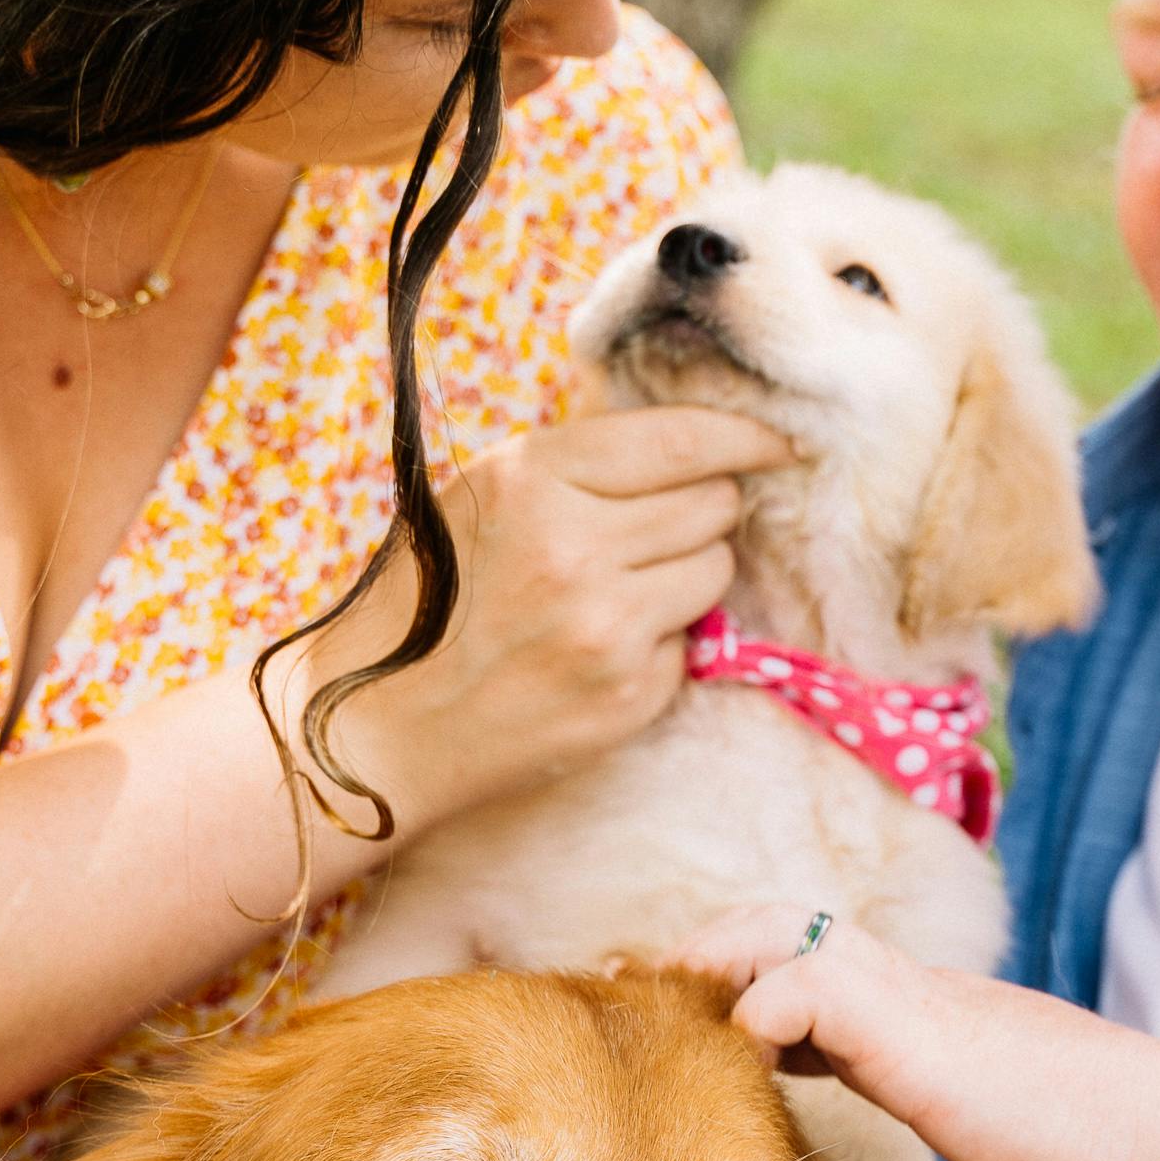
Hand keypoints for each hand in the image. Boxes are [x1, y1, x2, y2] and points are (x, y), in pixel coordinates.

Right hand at [300, 409, 791, 842]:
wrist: (381, 724)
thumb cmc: (431, 599)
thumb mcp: (485, 495)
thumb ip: (578, 463)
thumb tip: (690, 439)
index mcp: (535, 478)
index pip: (685, 440)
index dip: (746, 436)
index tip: (778, 442)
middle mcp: (576, 547)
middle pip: (715, 502)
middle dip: (703, 508)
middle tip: (653, 531)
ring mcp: (608, 626)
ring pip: (716, 569)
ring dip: (689, 572)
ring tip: (620, 590)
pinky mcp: (629, 694)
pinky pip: (691, 641)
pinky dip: (662, 639)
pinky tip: (602, 648)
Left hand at [683, 906, 1159, 1160]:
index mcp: (927, 1033)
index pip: (811, 987)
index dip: (747, 1006)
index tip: (697, 1053)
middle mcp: (912, 999)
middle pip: (779, 931)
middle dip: (707, 963)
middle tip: (649, 1014)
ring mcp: (914, 1002)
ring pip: (781, 933)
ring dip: (717, 972)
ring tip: (667, 1028)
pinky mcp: (916, 1027)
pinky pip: (803, 984)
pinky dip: (757, 1013)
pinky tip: (741, 1065)